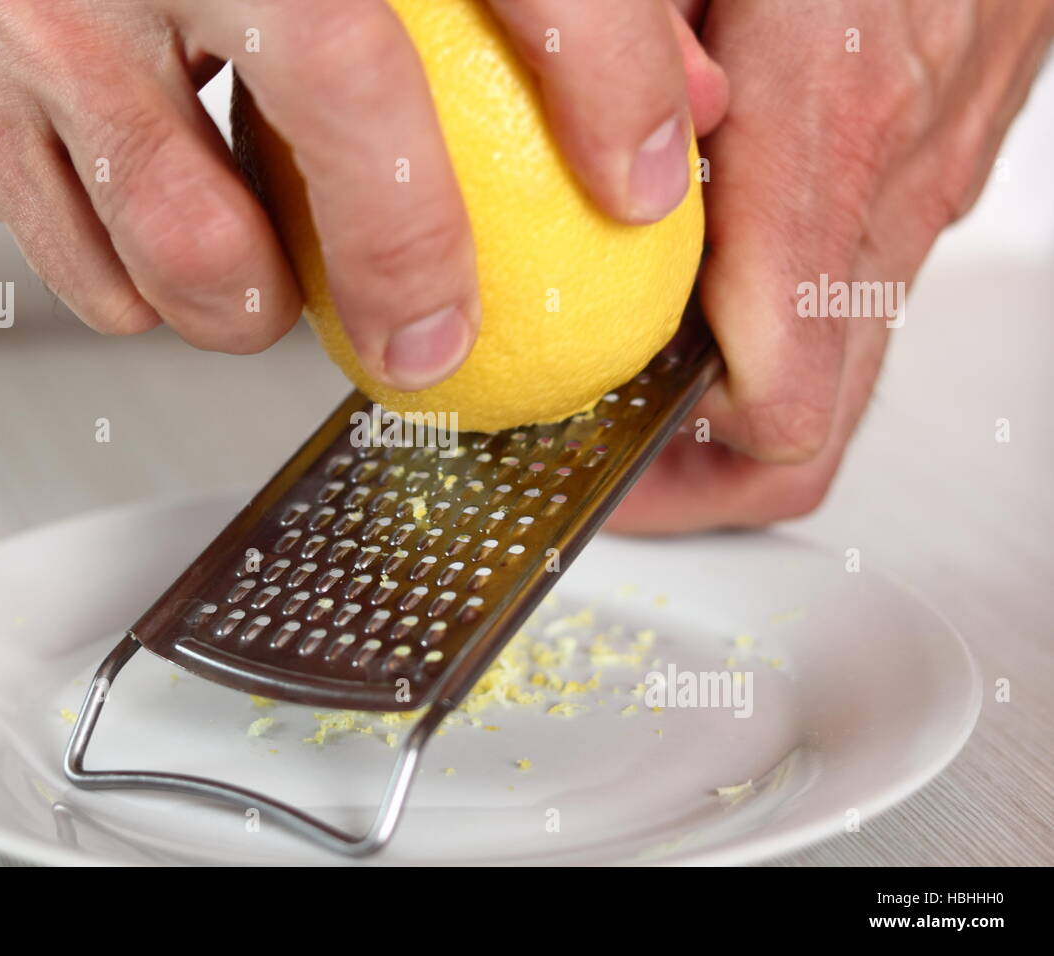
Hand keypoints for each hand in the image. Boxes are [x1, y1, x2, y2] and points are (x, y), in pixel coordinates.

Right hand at [0, 0, 725, 390]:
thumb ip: (523, 4)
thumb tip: (680, 103)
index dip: (598, 66)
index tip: (642, 184)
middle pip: (339, 99)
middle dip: (412, 259)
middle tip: (438, 342)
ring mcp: (57, 19)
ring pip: (194, 241)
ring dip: (260, 307)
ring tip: (280, 279)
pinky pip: (96, 280)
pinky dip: (160, 303)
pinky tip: (182, 245)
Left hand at [608, 0, 1053, 533]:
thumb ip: (628, 47)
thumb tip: (565, 143)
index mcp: (825, 135)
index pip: (773, 400)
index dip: (675, 473)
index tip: (583, 471)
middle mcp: (890, 188)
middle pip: (812, 427)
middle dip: (697, 479)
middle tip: (594, 462)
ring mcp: (926, 183)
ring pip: (840, 368)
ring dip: (734, 408)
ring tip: (628, 388)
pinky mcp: (938, 162)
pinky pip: (856, 290)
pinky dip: (782, 327)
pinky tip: (703, 284)